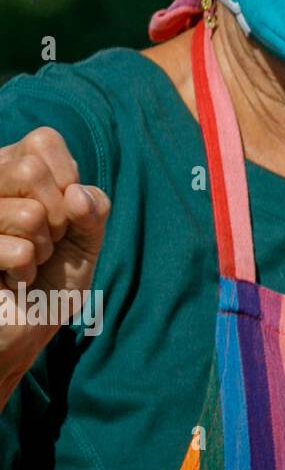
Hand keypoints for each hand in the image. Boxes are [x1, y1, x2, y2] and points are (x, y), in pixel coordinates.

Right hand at [0, 127, 110, 395]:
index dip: (67, 177)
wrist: (24, 328)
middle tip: (48, 239)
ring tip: (29, 261)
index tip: (65, 211)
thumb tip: (76, 194)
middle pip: (30, 171)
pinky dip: (26, 269)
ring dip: (42, 246)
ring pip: (27, 213)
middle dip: (57, 215)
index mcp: (8, 168)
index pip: (43, 141)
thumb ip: (93, 208)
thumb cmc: (53, 278)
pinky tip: (13, 279)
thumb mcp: (86, 237)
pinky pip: (16, 249)